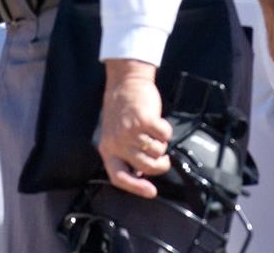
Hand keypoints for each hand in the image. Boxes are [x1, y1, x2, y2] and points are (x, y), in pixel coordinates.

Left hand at [98, 60, 171, 198]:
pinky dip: (166, 130)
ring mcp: (131, 131)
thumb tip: (141, 175)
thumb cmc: (122, 111)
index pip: (119, 177)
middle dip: (160, 165)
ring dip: (161, 143)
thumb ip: (125, 155)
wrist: (125, 82)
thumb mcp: (115, 136)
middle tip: (164, 160)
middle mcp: (118, 142)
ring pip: (158, 151)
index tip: (152, 192)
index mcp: (108, 149)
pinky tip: (158, 122)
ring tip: (154, 133)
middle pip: (146, 166)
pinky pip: (165, 135)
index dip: (136, 188)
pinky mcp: (145, 120)